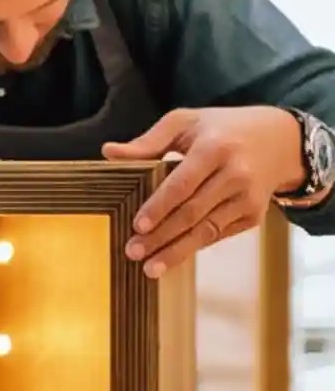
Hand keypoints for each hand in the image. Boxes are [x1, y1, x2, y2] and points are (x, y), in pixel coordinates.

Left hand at [101, 106, 304, 277]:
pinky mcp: (254, 215)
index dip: (159, 207)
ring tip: (149, 268)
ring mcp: (248, 198)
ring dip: (177, 252)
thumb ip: (148, 140)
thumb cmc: (222, 129)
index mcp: (215, 148)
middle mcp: (236, 175)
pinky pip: (218, 235)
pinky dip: (194, 247)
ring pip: (206, 230)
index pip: (182, 184)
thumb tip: (108, 152)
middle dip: (161, 236)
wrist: (281, 139)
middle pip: (192, 212)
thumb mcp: (187, 122)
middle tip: (132, 252)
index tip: (138, 225)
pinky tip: (172, 258)